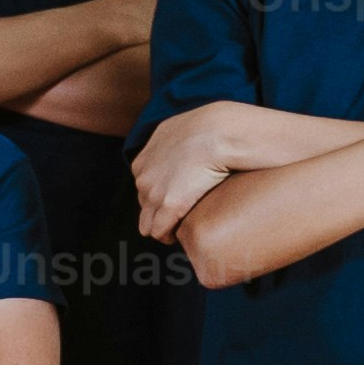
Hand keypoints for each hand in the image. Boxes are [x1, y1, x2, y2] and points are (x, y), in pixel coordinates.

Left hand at [135, 112, 240, 236]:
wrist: (220, 132)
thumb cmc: (212, 129)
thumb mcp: (182, 129)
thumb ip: (177, 141)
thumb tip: (190, 146)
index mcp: (144, 160)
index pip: (146, 188)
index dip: (162, 196)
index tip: (179, 200)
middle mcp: (143, 177)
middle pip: (146, 206)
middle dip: (160, 212)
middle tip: (182, 216)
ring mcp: (153, 192)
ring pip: (149, 223)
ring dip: (164, 226)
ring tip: (182, 228)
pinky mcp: (168, 206)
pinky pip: (159, 232)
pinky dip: (169, 236)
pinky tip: (182, 235)